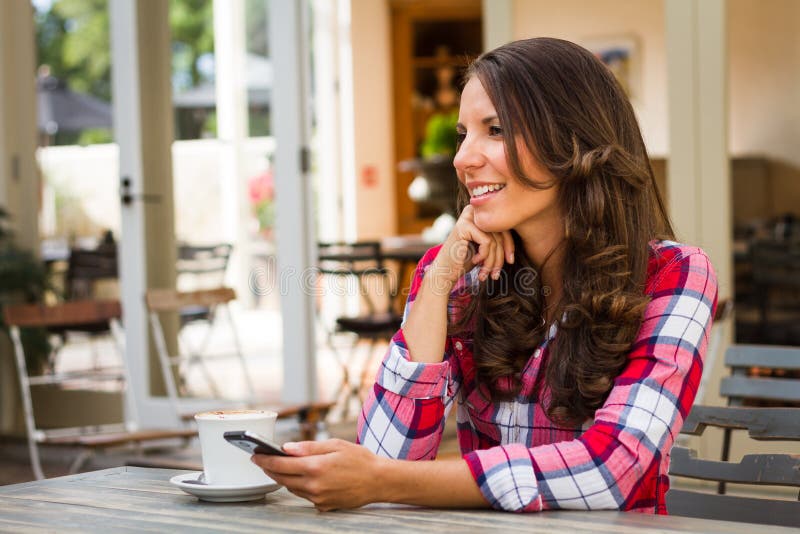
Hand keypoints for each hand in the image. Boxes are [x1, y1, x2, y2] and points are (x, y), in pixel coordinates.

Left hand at [251, 439, 384, 510]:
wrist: (379, 481)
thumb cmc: (360, 460)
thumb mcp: (335, 445)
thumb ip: (309, 447)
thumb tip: (287, 448)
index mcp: (316, 468)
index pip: (281, 465)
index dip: (265, 460)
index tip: (255, 455)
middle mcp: (314, 486)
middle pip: (282, 479)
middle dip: (269, 469)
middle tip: (261, 460)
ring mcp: (318, 498)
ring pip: (292, 488)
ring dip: (283, 478)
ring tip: (279, 467)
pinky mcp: (323, 506)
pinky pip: (304, 495)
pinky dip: (299, 486)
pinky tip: (302, 477)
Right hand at [432, 205, 514, 284]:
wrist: (445, 272)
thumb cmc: (466, 260)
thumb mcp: (486, 247)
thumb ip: (499, 237)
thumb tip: (522, 231)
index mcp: (479, 213)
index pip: (504, 226)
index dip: (510, 245)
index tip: (510, 261)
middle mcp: (473, 211)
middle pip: (500, 232)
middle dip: (500, 257)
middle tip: (495, 274)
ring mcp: (468, 217)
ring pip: (494, 239)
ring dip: (492, 261)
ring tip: (485, 273)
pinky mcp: (464, 226)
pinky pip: (487, 242)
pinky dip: (484, 256)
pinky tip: (474, 262)